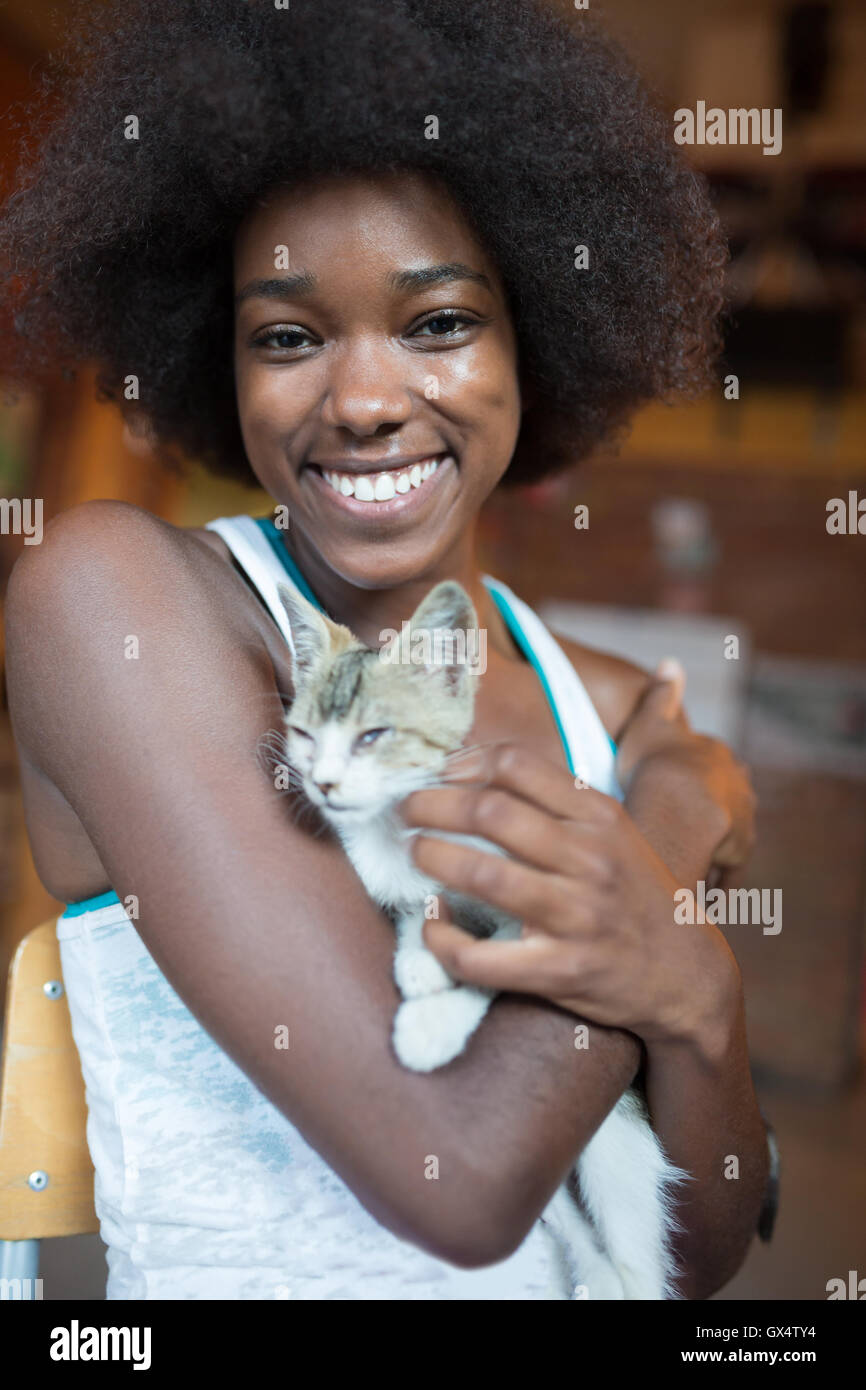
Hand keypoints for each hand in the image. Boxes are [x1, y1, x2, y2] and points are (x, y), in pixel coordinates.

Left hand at [400, 742, 740, 1053]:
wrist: (686, 974)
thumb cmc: (635, 894)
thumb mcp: (616, 831)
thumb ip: (558, 798)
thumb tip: (481, 764)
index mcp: (600, 817)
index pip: (517, 766)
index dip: (464, 763)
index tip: (438, 773)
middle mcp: (590, 860)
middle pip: (491, 813)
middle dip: (432, 805)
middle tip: (406, 811)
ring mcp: (577, 916)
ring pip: (483, 877)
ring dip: (432, 857)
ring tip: (413, 852)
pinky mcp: (561, 970)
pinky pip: (481, 957)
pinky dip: (442, 937)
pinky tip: (433, 921)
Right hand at [616, 659, 756, 870]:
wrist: (676, 806)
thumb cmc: (656, 763)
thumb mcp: (651, 721)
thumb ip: (660, 695)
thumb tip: (670, 661)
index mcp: (720, 757)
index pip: (711, 766)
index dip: (688, 780)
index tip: (669, 793)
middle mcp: (739, 786)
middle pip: (725, 801)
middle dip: (707, 815)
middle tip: (675, 832)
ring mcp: (743, 820)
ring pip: (726, 837)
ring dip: (709, 850)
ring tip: (679, 865)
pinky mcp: (739, 854)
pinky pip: (724, 871)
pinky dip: (711, 881)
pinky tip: (691, 891)